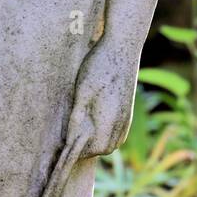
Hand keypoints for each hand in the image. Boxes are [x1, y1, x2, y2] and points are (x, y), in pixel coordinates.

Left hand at [65, 40, 137, 159]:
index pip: (95, 149)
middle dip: (90, 149)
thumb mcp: (82, 91)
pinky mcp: (129, 107)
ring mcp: (128, 115)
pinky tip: (97, 121)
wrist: (123, 46)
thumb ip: (77, 117)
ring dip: (100, 141)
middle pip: (106, 148)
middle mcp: (122, 121)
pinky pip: (120, 130)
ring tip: (83, 131)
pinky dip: (109, 133)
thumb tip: (70, 138)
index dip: (80, 150)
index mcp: (109, 120)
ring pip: (115, 140)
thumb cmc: (99, 66)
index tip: (67, 145)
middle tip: (73, 138)